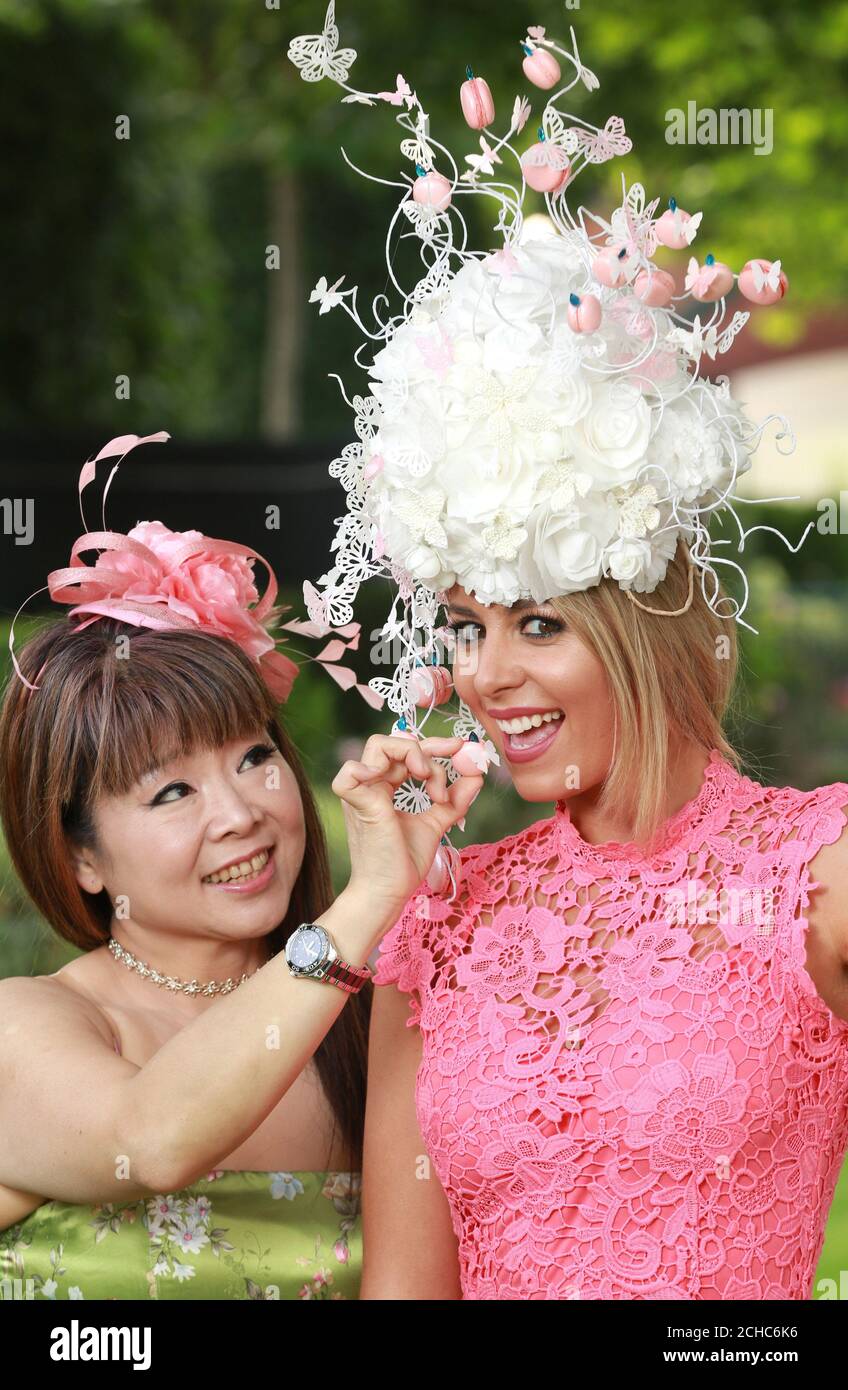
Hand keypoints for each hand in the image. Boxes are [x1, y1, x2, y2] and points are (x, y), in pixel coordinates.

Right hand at [331, 734, 482, 918]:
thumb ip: (455, 800)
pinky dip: (365, 769)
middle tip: (452, 761)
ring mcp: (363, 794)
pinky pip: (348, 773)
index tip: (461, 748)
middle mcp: (372, 786)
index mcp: (385, 788)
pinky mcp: (358, 805)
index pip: (407, 752)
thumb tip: (477, 774)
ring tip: (428, 781)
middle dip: (428, 748)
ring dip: (412, 756)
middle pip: (394, 743)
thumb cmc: (404, 863)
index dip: (435, 745)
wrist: (389, 893)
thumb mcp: (436, 823)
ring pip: (378, 746)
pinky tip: (393, 780)